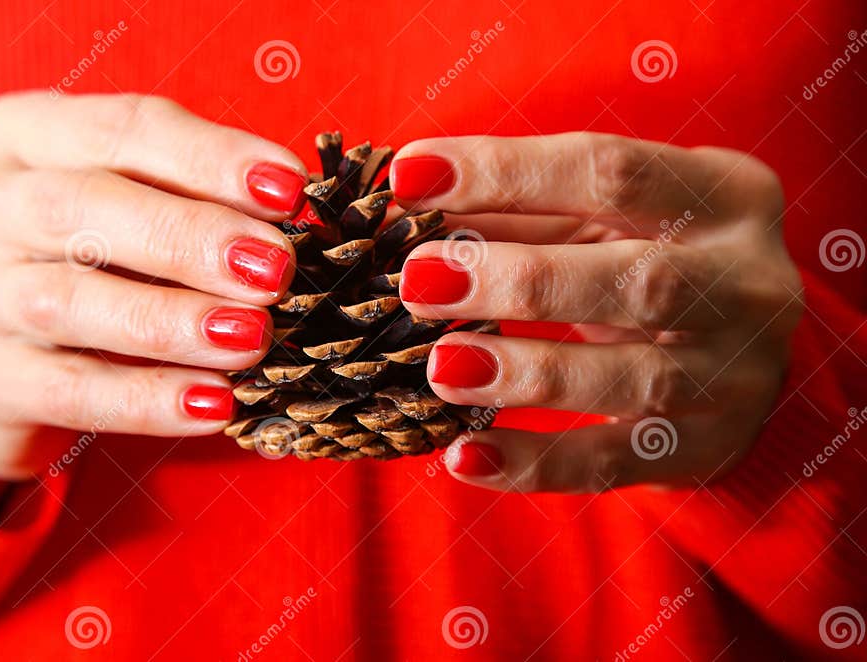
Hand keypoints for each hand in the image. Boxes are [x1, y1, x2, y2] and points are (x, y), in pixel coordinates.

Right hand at [0, 92, 305, 479]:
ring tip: (251, 336)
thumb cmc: (85, 260)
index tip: (288, 189)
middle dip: (190, 236)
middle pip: (84, 206)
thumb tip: (290, 212)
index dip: (210, 157)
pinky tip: (212, 405)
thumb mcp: (123, 207)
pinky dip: (146, 398)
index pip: (121, 128)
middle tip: (273, 267)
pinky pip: (69, 390)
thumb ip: (190, 197)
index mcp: (24, 135)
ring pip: (70, 300)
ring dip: (172, 319)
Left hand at [392, 132, 802, 491]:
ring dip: (526, 373)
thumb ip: (518, 213)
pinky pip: (614, 463)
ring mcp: (737, 376)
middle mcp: (749, 283)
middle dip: (518, 279)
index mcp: (726, 195)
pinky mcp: (704, 449)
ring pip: (634, 379)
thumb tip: (408, 207)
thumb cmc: (651, 260)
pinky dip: (535, 464)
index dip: (504, 170)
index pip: (609, 169)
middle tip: (420, 280)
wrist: (740, 355)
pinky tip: (466, 456)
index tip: (410, 178)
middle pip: (638, 278)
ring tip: (440, 367)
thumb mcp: (602, 222)